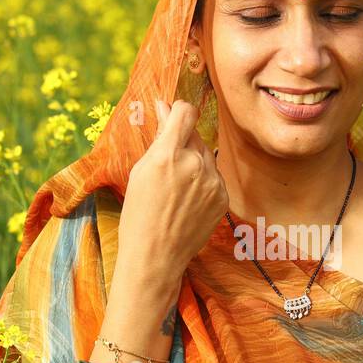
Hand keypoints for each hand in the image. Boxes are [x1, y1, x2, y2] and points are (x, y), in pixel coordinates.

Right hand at [115, 99, 228, 287]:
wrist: (156, 255)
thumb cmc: (139, 214)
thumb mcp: (140, 171)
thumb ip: (159, 137)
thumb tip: (165, 107)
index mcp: (167, 155)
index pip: (185, 112)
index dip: (179, 111)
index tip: (173, 116)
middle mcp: (194, 165)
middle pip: (195, 134)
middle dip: (182, 142)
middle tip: (167, 164)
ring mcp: (212, 181)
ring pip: (205, 155)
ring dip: (193, 161)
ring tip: (175, 188)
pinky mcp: (223, 196)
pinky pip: (214, 176)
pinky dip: (203, 181)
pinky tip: (187, 201)